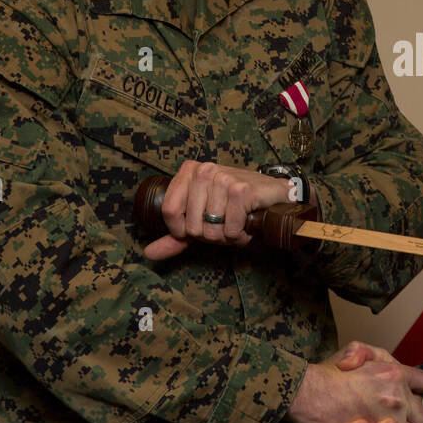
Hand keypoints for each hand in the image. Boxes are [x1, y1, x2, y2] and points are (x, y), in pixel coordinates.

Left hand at [143, 160, 293, 259]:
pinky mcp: (242, 190)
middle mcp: (205, 170)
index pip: (169, 211)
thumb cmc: (235, 206)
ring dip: (227, 235)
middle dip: (210, 234)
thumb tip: (149, 252)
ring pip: (211, 230)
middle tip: (225, 223)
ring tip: (237, 222)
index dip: (182, 230)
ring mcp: (223, 178)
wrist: (273, 195)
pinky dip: (240, 234)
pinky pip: (230, 229)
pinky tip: (247, 222)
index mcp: (189, 170)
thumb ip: (176, 236)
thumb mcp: (202, 219)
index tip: (197, 227)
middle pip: (192, 226)